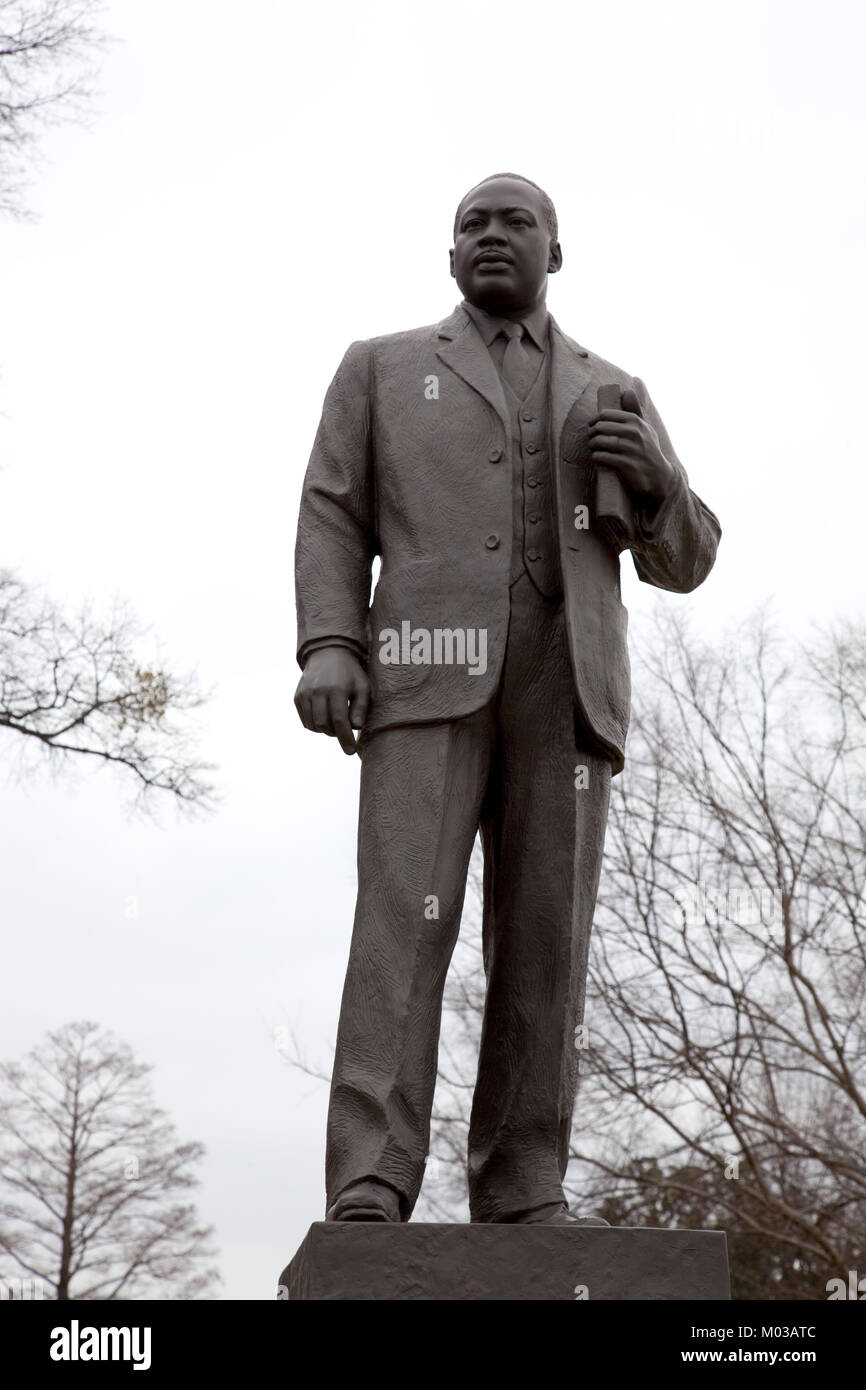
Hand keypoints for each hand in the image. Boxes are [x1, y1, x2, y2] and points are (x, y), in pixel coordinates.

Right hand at [294, 647, 370, 754]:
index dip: (345, 738)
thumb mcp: (363, 687)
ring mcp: (305, 694)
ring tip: (334, 722)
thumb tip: (356, 727)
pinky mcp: (298, 696)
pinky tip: (324, 716)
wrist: (327, 653)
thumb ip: (361, 707)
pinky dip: (315, 725)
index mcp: (336, 689)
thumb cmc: (350, 673)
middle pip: (324, 725)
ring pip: (313, 725)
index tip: (350, 751)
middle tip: (343, 729)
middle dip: (335, 733)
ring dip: (325, 730)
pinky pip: (305, 720)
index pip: (339, 720)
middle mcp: (318, 691)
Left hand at [588, 387, 675, 503]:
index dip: (595, 420)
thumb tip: (626, 391)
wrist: (659, 476)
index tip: (592, 426)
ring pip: (599, 441)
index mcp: (636, 421)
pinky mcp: (626, 465)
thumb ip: (635, 410)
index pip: (606, 415)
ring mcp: (630, 449)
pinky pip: (602, 457)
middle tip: (590, 438)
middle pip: (600, 427)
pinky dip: (596, 456)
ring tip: (592, 447)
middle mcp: (634, 433)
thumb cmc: (649, 450)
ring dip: (592, 445)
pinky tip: (596, 457)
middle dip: (591, 433)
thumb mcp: (646, 428)